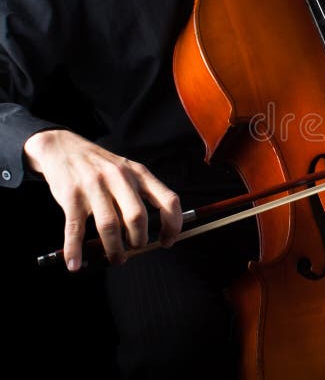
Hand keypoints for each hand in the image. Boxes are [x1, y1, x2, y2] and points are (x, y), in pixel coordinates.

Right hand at [24, 130, 181, 271]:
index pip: (168, 201)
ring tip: (116, 258)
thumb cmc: (101, 167)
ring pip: (109, 226)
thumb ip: (140, 195)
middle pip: (137, 217)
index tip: (167, 241)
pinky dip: (75, 250)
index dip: (172, 225)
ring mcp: (94, 186)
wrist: (63, 148)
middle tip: (135, 248)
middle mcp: (119, 178)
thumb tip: (151, 233)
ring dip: (114, 249)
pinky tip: (75, 264)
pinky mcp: (71, 196)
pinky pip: (75, 229)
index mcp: (139, 173)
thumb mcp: (127, 171)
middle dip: (139, 240)